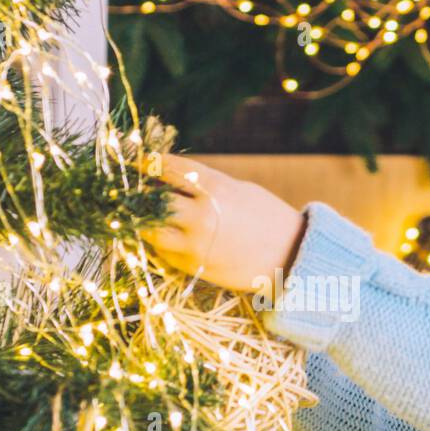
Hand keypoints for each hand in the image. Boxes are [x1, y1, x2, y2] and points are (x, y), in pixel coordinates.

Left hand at [141, 153, 306, 294]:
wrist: (291, 255)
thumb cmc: (266, 216)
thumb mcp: (238, 189)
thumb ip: (205, 185)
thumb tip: (170, 180)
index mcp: (214, 187)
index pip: (168, 168)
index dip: (149, 164)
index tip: (141, 164)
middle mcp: (201, 214)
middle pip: (153, 200)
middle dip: (143, 197)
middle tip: (138, 195)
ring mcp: (196, 243)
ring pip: (151, 232)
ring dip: (147, 224)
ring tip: (148, 220)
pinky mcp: (194, 266)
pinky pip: (165, 253)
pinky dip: (162, 244)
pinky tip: (169, 238)